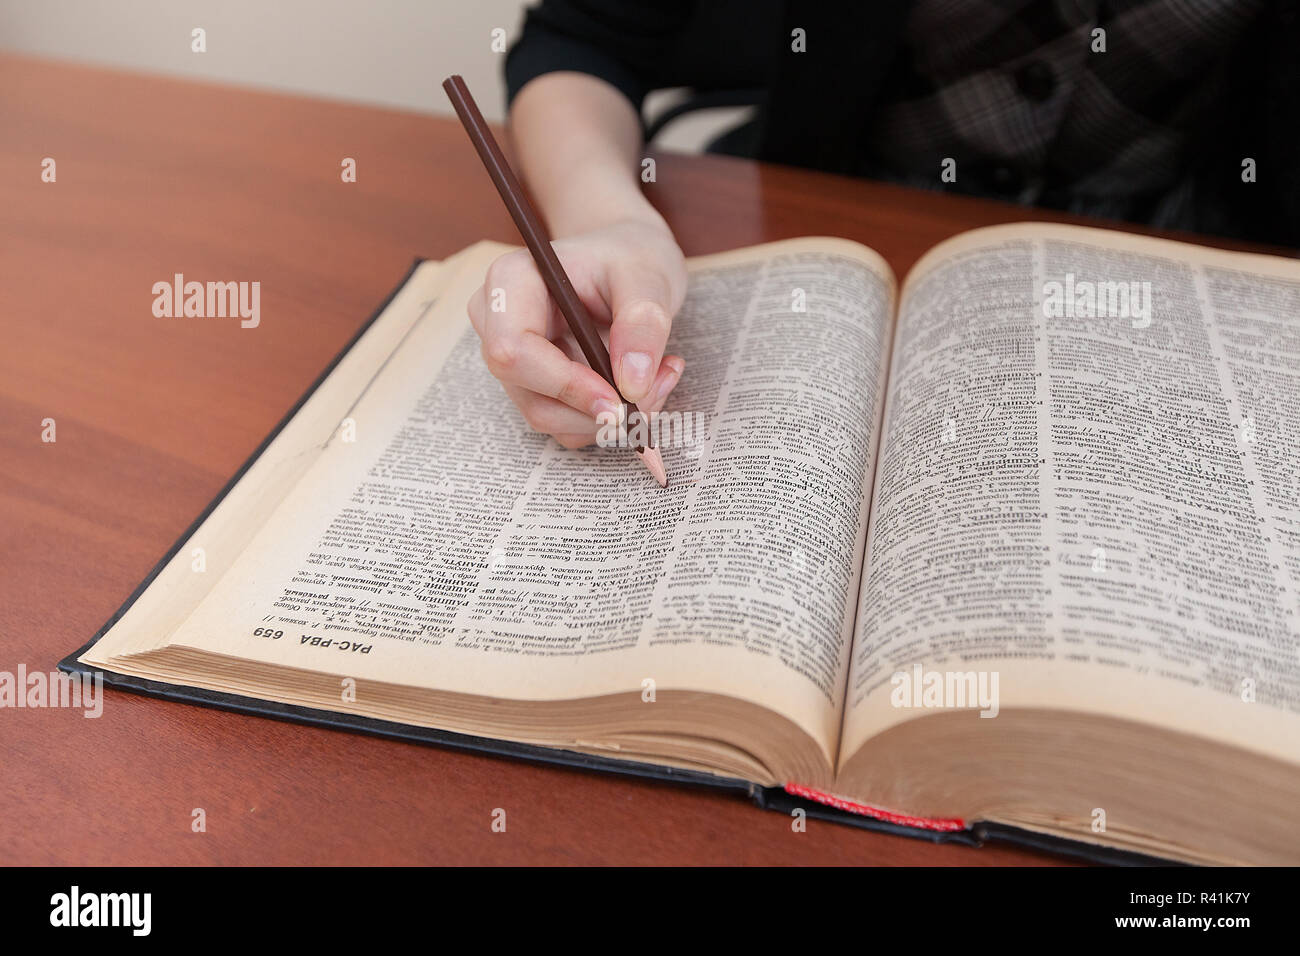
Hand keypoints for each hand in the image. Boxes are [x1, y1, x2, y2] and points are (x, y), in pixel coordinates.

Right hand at [467, 217, 686, 447]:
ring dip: (611, 416)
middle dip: (597, 407)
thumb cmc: (630, 256)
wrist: (626, 262)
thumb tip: (632, 386)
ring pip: (549, 417)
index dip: (565, 384)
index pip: (513, 350)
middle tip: (659, 383)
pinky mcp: (532, 385)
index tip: (620, 399)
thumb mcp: (648, 275)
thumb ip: (643, 324)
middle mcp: (498, 322)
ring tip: (660, 376)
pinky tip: (642, 383)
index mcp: (511, 281)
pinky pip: (565, 423)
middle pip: (530, 394)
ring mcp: (513, 359)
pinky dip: (608, 417)